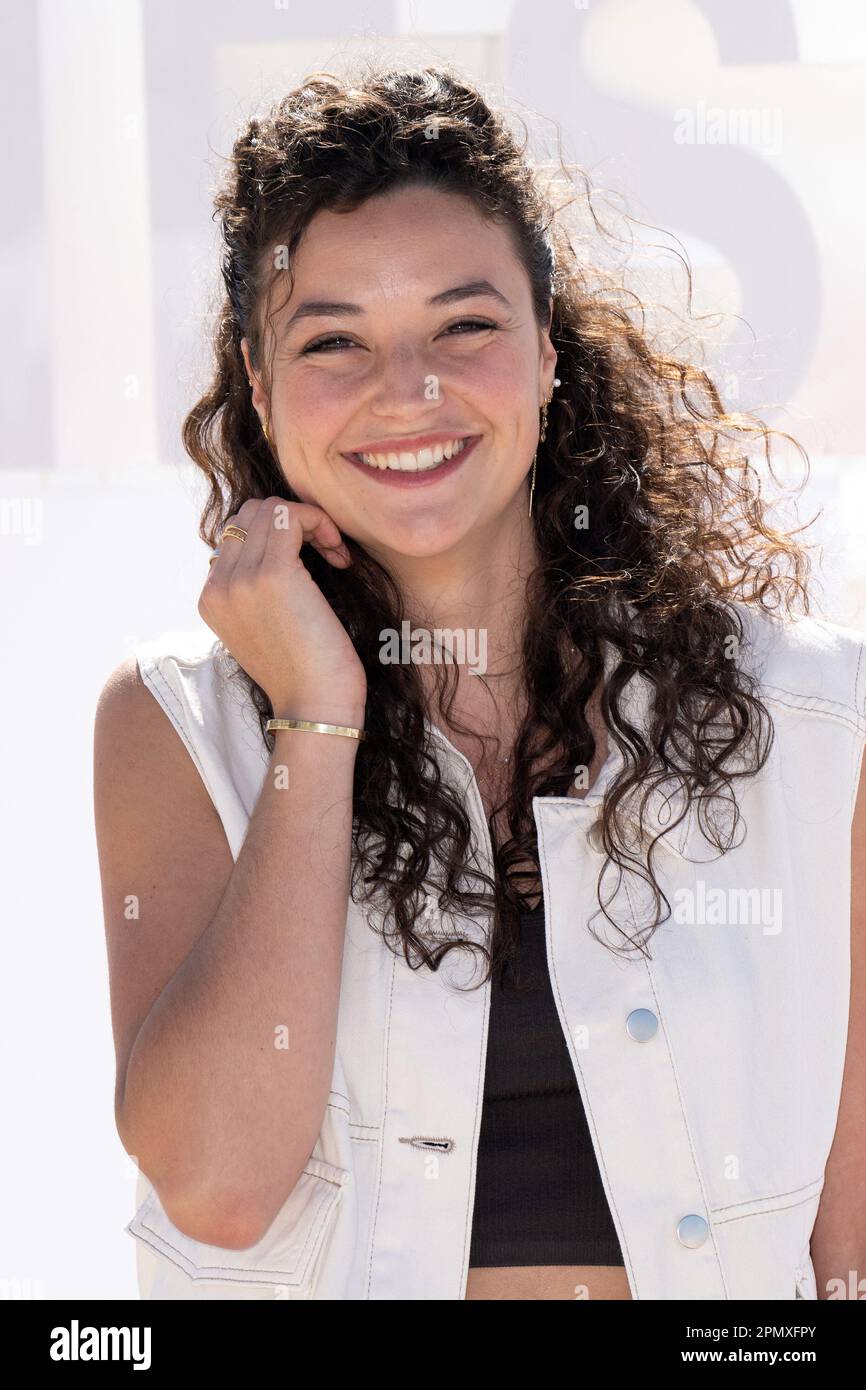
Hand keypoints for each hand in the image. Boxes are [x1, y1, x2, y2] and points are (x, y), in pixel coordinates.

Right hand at [198, 497, 366, 714]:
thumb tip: (282, 554)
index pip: (236, 534)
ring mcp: (239, 579)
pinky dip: (320, 522)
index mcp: (212, 599)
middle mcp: (217, 586)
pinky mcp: (271, 574)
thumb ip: (257, 594)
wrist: (315, 708)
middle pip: (250, 513)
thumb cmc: (305, 675)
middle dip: (293, 522)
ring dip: (310, 521)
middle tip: (328, 553)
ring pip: (269, 509)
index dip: (279, 536)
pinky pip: (290, 515)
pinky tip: (339, 555)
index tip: (315, 562)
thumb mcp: (267, 630)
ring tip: (335, 553)